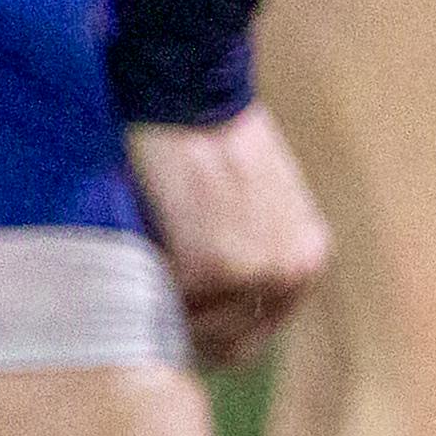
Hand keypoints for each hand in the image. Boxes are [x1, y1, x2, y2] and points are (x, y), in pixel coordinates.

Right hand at [125, 110, 328, 374]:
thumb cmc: (213, 132)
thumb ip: (252, 246)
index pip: (258, 331)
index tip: (177, 330)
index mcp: (306, 257)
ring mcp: (250, 275)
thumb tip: (215, 296)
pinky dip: (140, 287)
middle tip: (145, 317)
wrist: (189, 91)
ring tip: (133, 284)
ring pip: (193, 330)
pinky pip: (162, 301)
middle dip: (186, 334)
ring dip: (160, 311)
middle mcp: (289, 273)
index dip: (214, 336)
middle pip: (230, 344)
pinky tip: (128, 258)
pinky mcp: (207, 269)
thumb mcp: (260, 198)